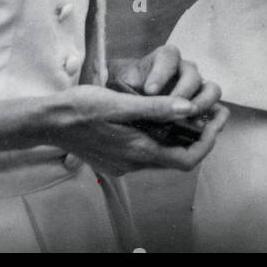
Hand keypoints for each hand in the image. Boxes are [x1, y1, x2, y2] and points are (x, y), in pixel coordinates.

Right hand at [35, 84, 228, 176]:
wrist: (47, 121)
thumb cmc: (81, 108)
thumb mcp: (120, 102)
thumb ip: (156, 108)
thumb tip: (189, 107)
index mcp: (138, 151)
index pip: (187, 159)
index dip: (208, 141)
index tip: (218, 119)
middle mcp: (133, 163)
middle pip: (178, 158)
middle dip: (200, 136)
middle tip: (214, 111)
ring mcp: (124, 163)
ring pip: (164, 154)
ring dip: (183, 135)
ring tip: (195, 110)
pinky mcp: (117, 157)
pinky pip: (149, 151)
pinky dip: (165, 136)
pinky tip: (166, 117)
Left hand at [109, 44, 220, 117]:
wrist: (125, 107)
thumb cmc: (123, 95)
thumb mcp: (122, 91)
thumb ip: (136, 95)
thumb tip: (150, 97)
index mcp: (165, 59)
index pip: (169, 56)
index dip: (161, 73)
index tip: (149, 91)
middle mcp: (184, 71)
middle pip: (194, 75)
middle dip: (184, 92)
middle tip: (171, 108)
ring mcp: (196, 89)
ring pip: (211, 90)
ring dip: (202, 105)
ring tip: (187, 119)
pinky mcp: (202, 107)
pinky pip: (218, 110)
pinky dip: (214, 118)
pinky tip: (201, 129)